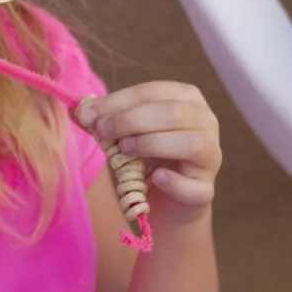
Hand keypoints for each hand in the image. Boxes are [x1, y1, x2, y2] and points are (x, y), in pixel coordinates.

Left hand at [81, 82, 221, 225]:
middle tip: (102, 131)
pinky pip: (194, 186)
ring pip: (190, 143)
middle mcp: (205, 121)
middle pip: (172, 112)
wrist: (161, 199)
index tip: (89, 114)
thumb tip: (79, 109)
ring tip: (124, 150)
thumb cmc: (142, 155)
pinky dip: (174, 182)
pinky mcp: (205, 190)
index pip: (151, 92)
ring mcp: (211, 156)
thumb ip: (103, 117)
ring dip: (152, 144)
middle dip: (131, 120)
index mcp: (185, 98)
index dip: (117, 102)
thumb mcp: (122, 130)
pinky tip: (157, 178)